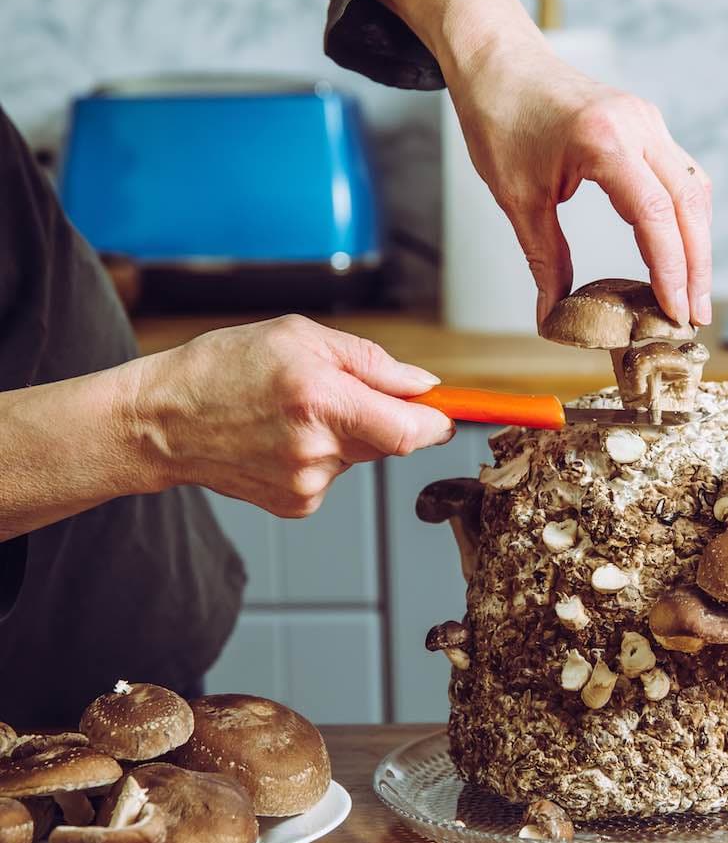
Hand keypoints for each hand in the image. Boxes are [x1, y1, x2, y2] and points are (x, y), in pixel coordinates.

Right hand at [128, 315, 452, 516]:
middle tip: (339, 392)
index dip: (438, 423)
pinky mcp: (296, 505)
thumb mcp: (300, 338)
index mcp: (321, 400)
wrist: (162, 421)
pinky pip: (335, 474)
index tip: (450, 414)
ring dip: (346, 434)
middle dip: (380, 415)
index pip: (410, 431)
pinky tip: (282, 440)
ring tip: (294, 414)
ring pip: (359, 456)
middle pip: (388, 441)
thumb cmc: (224, 368)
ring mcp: (306, 484)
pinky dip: (323, 455)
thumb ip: (372, 362)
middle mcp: (317, 450)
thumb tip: (424, 385)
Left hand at [448, 46, 712, 326]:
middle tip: (695, 318)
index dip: (671, 270)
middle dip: (696, 266)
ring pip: (693, 189)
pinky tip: (679, 253)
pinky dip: (685, 219)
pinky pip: (680, 176)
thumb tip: (554, 314)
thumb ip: (544, 258)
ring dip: (697, 244)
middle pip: (689, 204)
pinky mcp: (646, 125)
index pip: (655, 215)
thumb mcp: (516, 198)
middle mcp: (638, 126)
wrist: (498, 62)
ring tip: (692, 295)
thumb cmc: (500, 120)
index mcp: (604, 141)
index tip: (675, 312)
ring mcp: (647, 121)